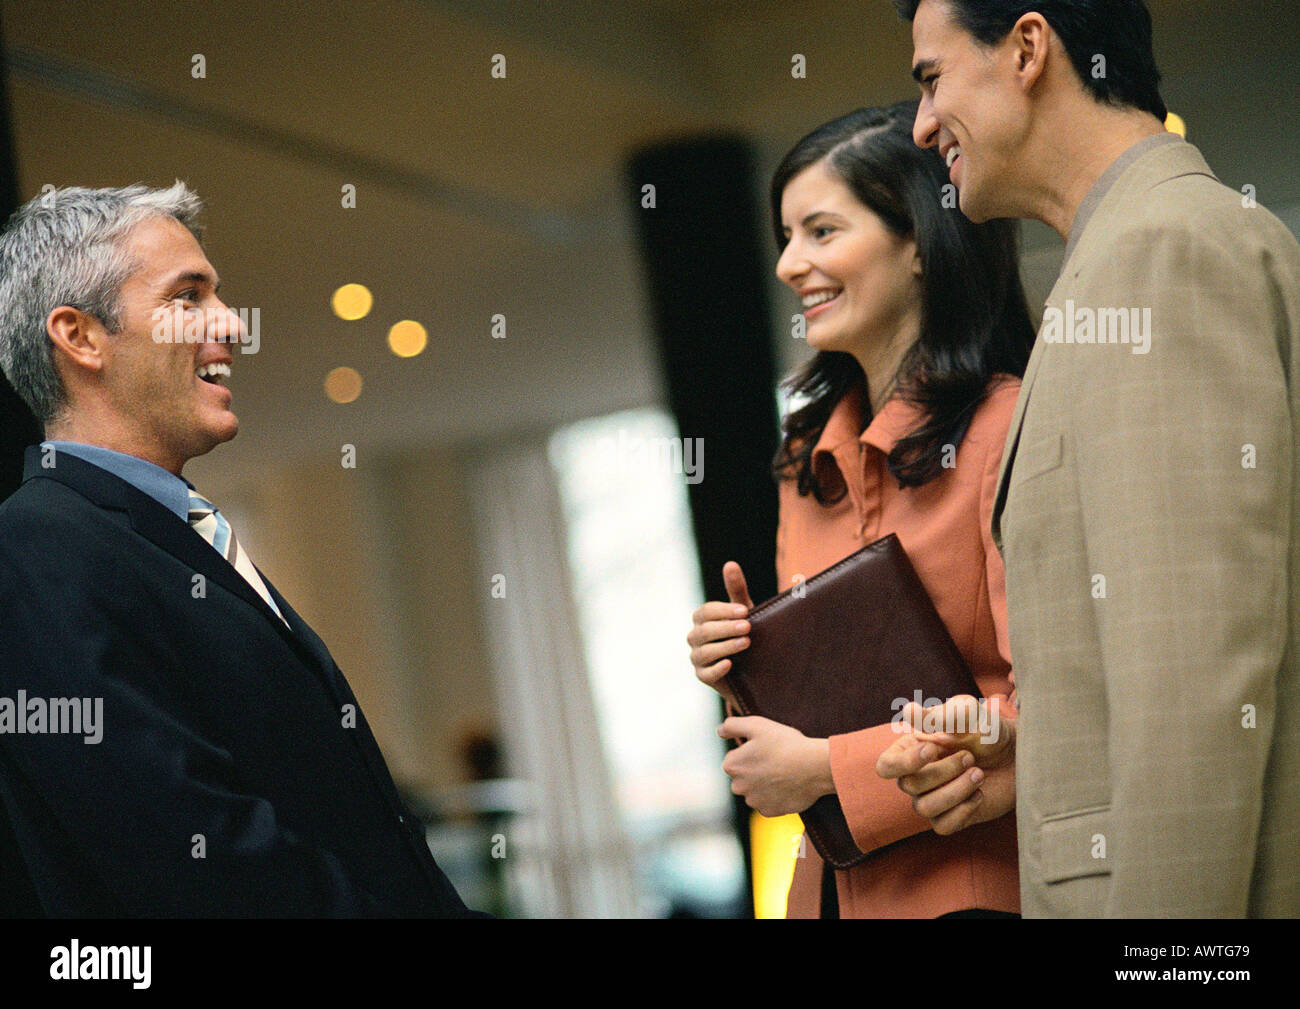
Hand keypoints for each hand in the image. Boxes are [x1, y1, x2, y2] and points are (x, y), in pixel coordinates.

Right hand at [686, 561, 754, 707]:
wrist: (752, 665)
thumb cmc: (744, 632)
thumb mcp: (743, 611)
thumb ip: (736, 589)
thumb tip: (730, 564)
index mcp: (702, 619)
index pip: (706, 612)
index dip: (724, 611)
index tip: (745, 611)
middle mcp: (696, 637)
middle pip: (704, 631)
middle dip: (726, 628)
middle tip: (748, 627)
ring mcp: (697, 657)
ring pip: (704, 652)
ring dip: (726, 646)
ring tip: (746, 643)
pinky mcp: (703, 676)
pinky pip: (706, 673)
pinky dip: (717, 668)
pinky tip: (731, 664)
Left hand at [718, 716, 833, 817]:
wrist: (814, 767)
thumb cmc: (786, 743)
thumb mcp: (757, 724)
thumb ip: (732, 725)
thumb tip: (719, 731)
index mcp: (732, 765)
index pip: (734, 758)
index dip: (750, 752)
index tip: (765, 748)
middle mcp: (738, 787)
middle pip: (742, 776)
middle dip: (753, 770)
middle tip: (774, 760)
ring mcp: (754, 801)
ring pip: (754, 791)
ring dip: (763, 784)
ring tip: (782, 773)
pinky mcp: (769, 812)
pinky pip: (768, 803)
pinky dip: (775, 797)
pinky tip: (787, 785)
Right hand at [876, 696, 1017, 834]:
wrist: (1017, 756)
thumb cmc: (987, 730)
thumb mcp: (967, 715)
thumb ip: (940, 715)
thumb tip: (909, 711)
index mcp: (911, 750)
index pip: (886, 765)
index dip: (904, 762)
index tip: (933, 749)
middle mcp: (916, 776)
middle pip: (908, 785)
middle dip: (942, 771)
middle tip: (970, 757)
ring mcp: (933, 798)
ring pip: (925, 808)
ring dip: (955, 791)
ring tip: (979, 773)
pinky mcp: (952, 817)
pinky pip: (943, 825)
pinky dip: (963, 811)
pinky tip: (979, 794)